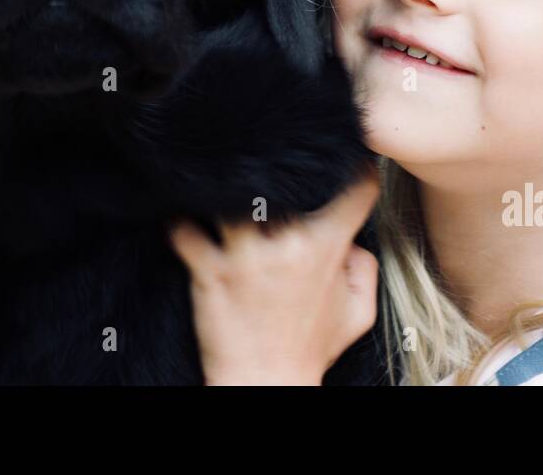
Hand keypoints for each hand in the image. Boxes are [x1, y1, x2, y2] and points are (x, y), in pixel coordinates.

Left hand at [166, 167, 380, 384]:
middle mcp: (289, 245)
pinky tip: (181, 214)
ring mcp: (247, 256)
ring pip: (232, 196)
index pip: (356, 189)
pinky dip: (178, 221)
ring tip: (217, 178)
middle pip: (283, 180)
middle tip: (267, 157)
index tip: (341, 159)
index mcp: (328, 248)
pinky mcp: (209, 271)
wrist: (266, 386)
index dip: (355, 166)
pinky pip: (184, 230)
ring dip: (223, 188)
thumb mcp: (358, 314)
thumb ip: (364, 268)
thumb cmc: (309, 349)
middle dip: (277, 166)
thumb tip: (352, 237)